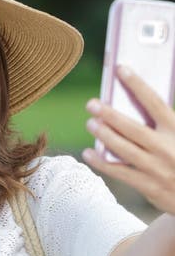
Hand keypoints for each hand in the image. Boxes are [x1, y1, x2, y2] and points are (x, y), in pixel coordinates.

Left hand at [82, 65, 174, 213]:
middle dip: (110, 114)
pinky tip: (89, 153)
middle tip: (91, 104)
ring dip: (104, 136)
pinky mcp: (148, 186)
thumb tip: (139, 102)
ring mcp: (156, 168)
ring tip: (90, 123)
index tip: (121, 69)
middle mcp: (166, 148)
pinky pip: (120, 172)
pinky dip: (102, 162)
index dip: (137, 84)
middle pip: (132, 128)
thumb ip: (164, 123)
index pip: (155, 102)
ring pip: (124, 149)